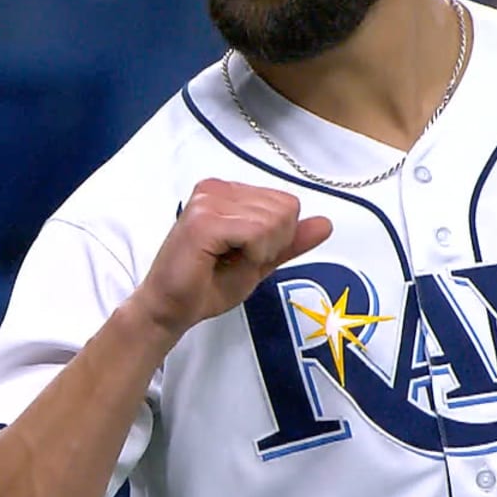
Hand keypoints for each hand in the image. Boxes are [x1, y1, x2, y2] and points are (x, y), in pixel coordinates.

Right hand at [128, 178, 331, 340]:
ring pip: (274, 220)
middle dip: (271, 244)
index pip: (287, 203)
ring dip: (259, 251)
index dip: (278, 237)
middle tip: (235, 259)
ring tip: (226, 259)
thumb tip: (325, 223)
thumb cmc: (205, 285)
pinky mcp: (204, 218)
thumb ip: (289, 240)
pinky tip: (224, 260)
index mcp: (228, 191)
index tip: (246, 253)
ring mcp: (208, 200)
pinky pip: (257, 231)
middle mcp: (217, 188)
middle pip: (285, 209)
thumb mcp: (259, 261)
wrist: (171, 308)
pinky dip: (252, 253)